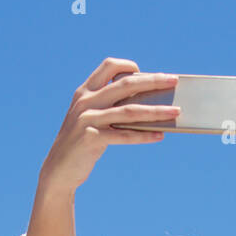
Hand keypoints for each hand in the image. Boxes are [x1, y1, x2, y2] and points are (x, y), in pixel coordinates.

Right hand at [39, 57, 181, 192]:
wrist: (59, 169)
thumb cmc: (83, 141)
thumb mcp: (91, 117)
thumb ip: (110, 105)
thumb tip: (146, 102)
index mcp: (85, 91)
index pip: (109, 66)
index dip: (129, 66)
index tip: (148, 74)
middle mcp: (86, 101)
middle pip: (125, 84)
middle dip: (153, 81)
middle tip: (173, 81)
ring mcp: (87, 119)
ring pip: (129, 111)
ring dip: (156, 111)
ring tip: (175, 111)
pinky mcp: (91, 139)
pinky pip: (124, 135)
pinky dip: (144, 135)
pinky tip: (160, 136)